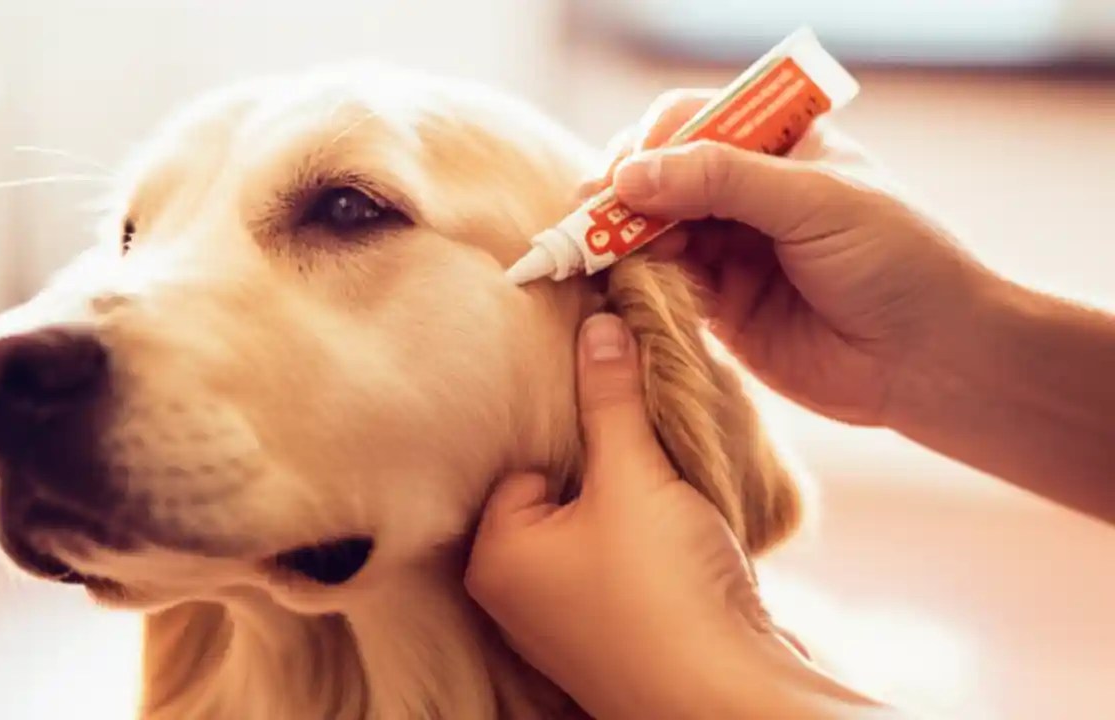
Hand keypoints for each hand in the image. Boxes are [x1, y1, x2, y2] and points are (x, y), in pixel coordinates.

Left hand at [466, 313, 806, 719]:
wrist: (729, 696)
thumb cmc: (662, 591)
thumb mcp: (634, 476)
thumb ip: (612, 398)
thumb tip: (600, 323)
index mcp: (495, 556)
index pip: (522, 457)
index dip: (573, 426)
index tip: (614, 402)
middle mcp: (520, 593)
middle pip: (560, 488)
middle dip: (608, 459)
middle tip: (648, 435)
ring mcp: (570, 618)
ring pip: (599, 523)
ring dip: (637, 496)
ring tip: (672, 481)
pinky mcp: (620, 631)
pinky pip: (627, 560)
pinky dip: (654, 538)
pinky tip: (685, 526)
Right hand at [585, 90, 991, 425]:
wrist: (932, 360)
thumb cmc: (897, 261)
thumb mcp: (814, 200)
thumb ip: (722, 182)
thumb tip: (630, 175)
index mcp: (781, 147)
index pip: (696, 121)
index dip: (653, 142)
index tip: (627, 173)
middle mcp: (751, 195)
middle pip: (663, 178)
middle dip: (625, 193)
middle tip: (591, 215)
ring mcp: (734, 252)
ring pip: (656, 233)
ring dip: (624, 241)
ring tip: (596, 254)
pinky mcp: (723, 309)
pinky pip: (665, 287)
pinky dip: (638, 285)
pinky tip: (622, 286)